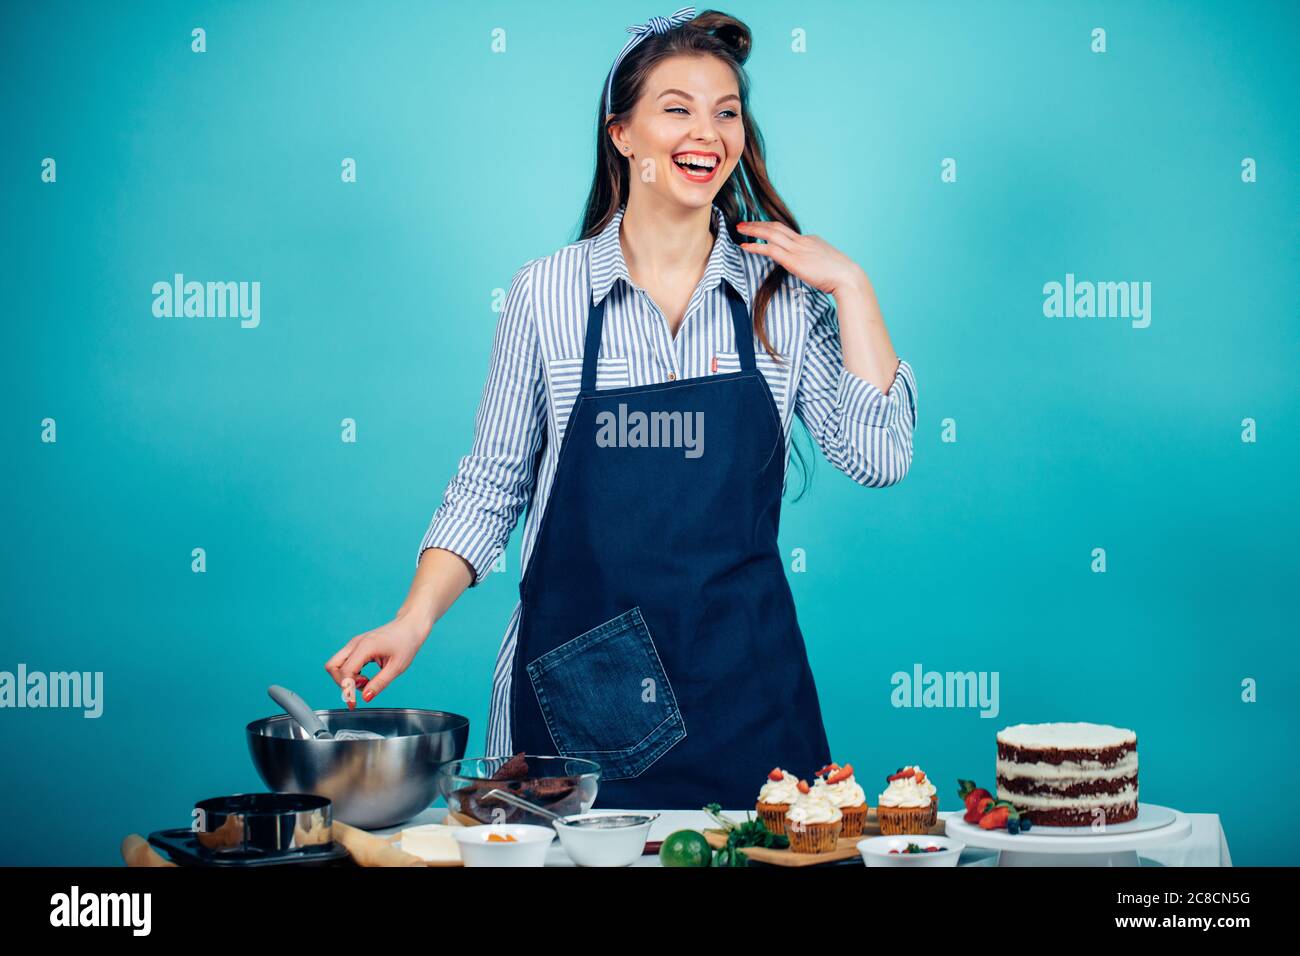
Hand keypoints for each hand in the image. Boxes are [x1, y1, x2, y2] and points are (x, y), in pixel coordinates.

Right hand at [325, 612, 428, 703]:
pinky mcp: (356, 646)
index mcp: (365, 647)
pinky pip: (344, 662)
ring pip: (336, 665)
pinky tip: (366, 676)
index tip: (353, 704)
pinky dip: (351, 673)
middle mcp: (355, 643)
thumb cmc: (406, 643)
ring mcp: (354, 644)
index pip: (345, 672)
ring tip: (366, 681)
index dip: (347, 690)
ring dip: (346, 678)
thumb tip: (364, 698)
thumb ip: (379, 683)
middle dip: (342, 682)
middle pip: (332, 667)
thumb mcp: (396, 667)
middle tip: (363, 685)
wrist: (410, 626)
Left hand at [735, 220, 867, 297]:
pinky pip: (770, 249)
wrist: (848, 278)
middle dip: (759, 224)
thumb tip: (809, 270)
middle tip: (744, 223)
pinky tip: (744, 246)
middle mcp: (803, 241)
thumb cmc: (841, 277)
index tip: (761, 230)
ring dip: (753, 230)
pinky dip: (755, 246)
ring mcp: (798, 249)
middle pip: (776, 227)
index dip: (771, 230)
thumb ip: (814, 264)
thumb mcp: (826, 265)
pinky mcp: (793, 260)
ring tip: (739, 229)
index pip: (788, 233)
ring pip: (771, 233)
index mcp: (811, 240)